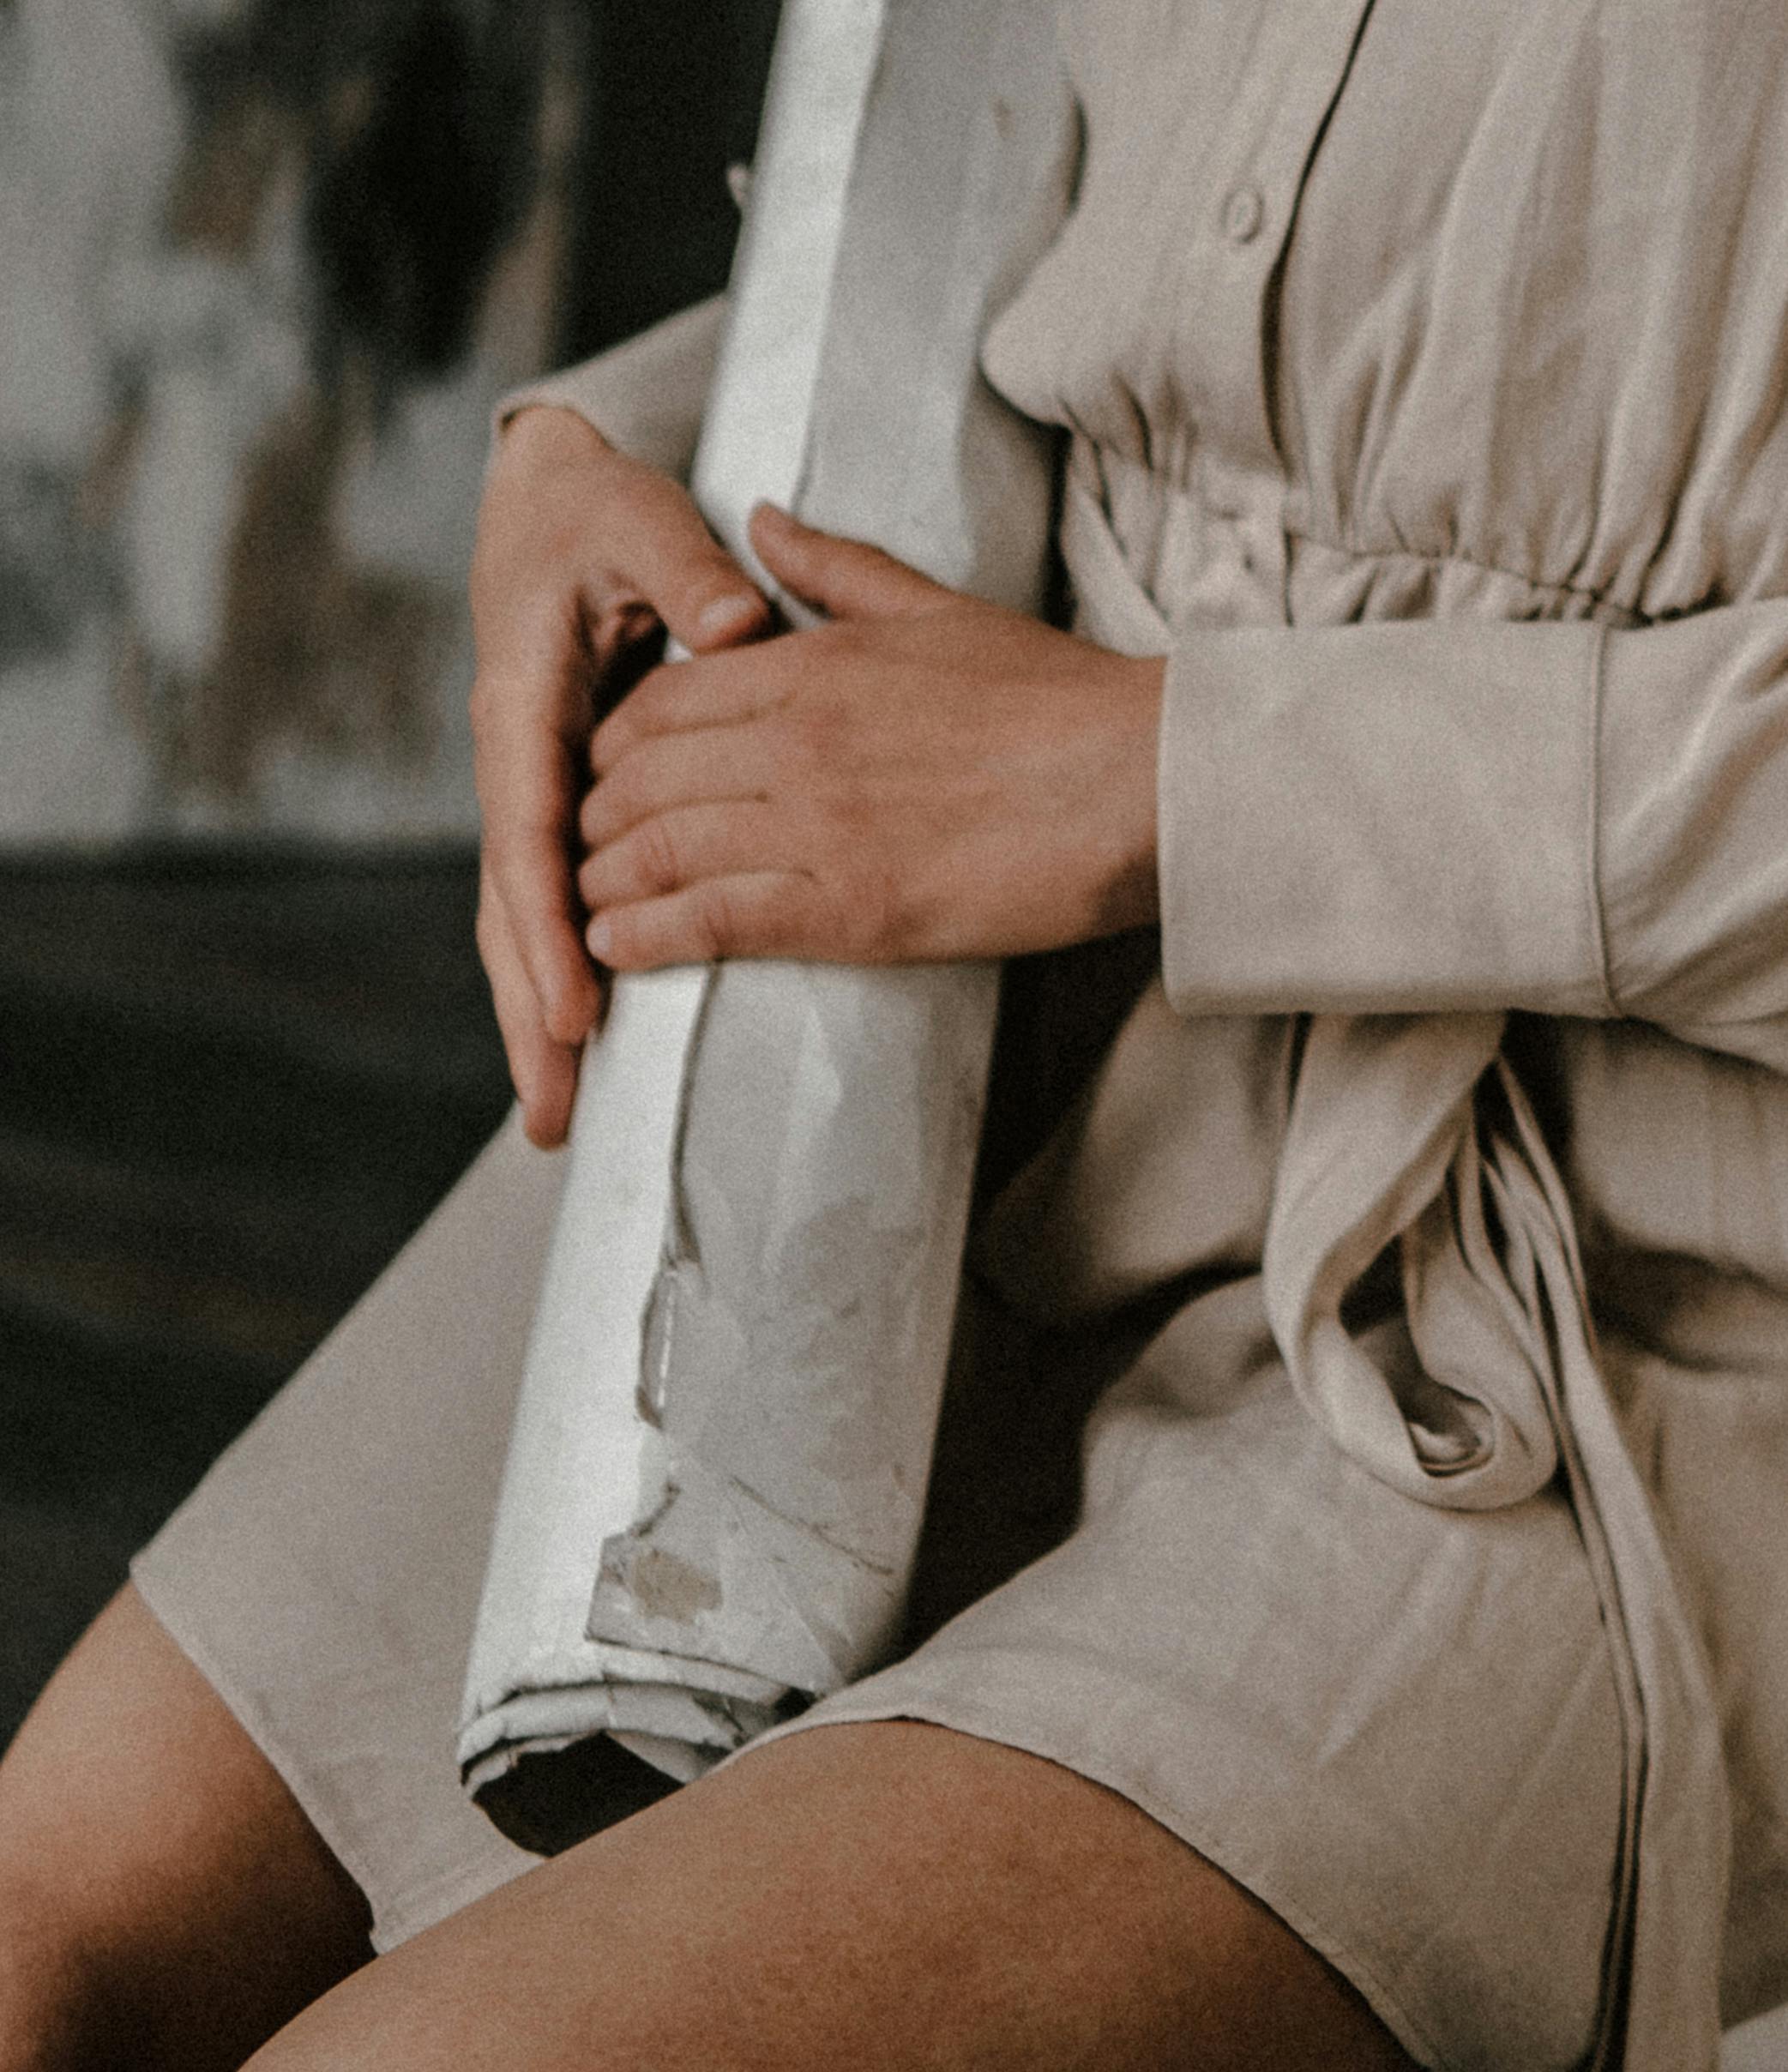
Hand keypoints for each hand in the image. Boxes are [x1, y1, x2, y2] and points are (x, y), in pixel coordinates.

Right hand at [469, 407, 771, 1144]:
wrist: (543, 504)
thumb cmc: (597, 516)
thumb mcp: (638, 523)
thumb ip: (686, 572)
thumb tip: (739, 629)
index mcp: (523, 707)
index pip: (531, 838)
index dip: (550, 930)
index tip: (575, 1010)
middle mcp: (513, 765)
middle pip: (513, 911)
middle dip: (529, 1014)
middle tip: (554, 1113)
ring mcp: (529, 793)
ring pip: (523, 923)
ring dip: (535, 1017)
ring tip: (556, 1115)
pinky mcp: (554, 806)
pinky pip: (551, 904)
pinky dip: (557, 975)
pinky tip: (577, 1045)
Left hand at [576, 505, 1162, 969]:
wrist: (1142, 780)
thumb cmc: (1058, 699)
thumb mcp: (939, 608)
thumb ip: (837, 569)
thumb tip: (763, 518)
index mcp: (813, 665)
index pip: (663, 701)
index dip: (614, 744)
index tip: (603, 776)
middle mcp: (796, 740)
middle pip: (639, 777)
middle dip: (592, 818)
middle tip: (581, 851)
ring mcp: (816, 825)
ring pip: (658, 849)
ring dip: (603, 884)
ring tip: (585, 910)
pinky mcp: (847, 907)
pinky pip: (710, 919)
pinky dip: (647, 936)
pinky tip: (615, 950)